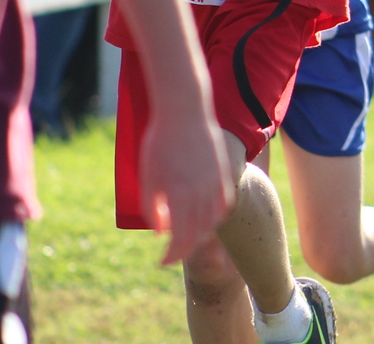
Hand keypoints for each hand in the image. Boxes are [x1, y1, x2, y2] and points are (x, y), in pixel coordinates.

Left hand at [137, 107, 234, 265]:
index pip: (180, 239)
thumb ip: (153, 207)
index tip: (161, 262)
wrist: (184, 110)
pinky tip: (206, 216)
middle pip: (198, 234)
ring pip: (214, 220)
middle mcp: (202, 192)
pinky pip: (225, 203)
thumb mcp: (148, 176)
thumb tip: (161, 232)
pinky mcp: (224, 172)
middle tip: (171, 252)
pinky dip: (216, 215)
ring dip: (200, 233)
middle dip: (184, 248)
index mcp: (180, 195)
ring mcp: (216, 182)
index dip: (171, 255)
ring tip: (187, 234)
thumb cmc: (160, 142)